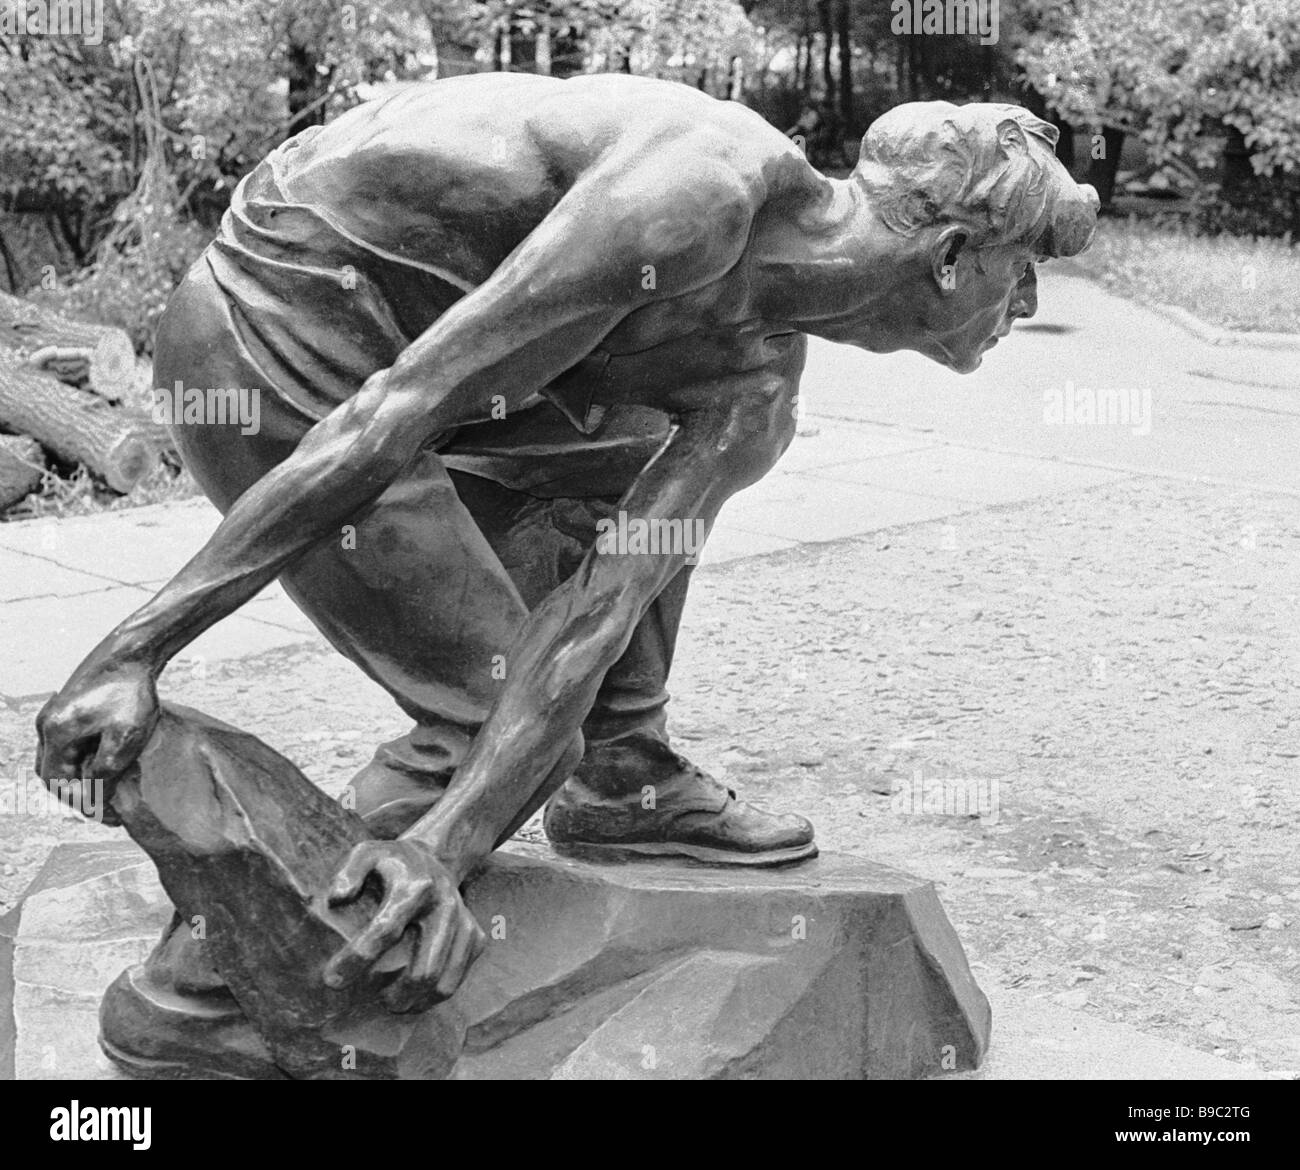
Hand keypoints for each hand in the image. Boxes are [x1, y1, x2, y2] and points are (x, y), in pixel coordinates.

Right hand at [35, 660, 158, 822]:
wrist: (132, 651)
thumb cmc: (132, 692)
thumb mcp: (126, 737)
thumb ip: (107, 770)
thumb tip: (96, 794)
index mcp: (55, 732)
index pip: (57, 784)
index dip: (82, 804)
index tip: (110, 817)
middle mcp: (46, 724)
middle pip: (52, 774)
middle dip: (78, 795)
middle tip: (109, 811)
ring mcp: (53, 714)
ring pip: (58, 760)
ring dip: (78, 779)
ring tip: (109, 793)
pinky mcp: (65, 707)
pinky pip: (66, 744)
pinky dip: (80, 760)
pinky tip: (105, 767)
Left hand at [324, 838, 485, 1012]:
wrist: (438, 857)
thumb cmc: (393, 862)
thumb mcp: (367, 852)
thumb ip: (348, 871)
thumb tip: (336, 898)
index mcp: (415, 887)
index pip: (385, 930)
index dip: (356, 960)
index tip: (332, 979)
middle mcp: (444, 906)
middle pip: (424, 970)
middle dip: (394, 995)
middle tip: (369, 999)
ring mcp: (463, 923)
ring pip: (444, 981)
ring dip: (415, 1001)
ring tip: (392, 1003)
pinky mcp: (475, 936)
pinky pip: (457, 976)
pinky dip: (435, 994)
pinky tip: (415, 996)